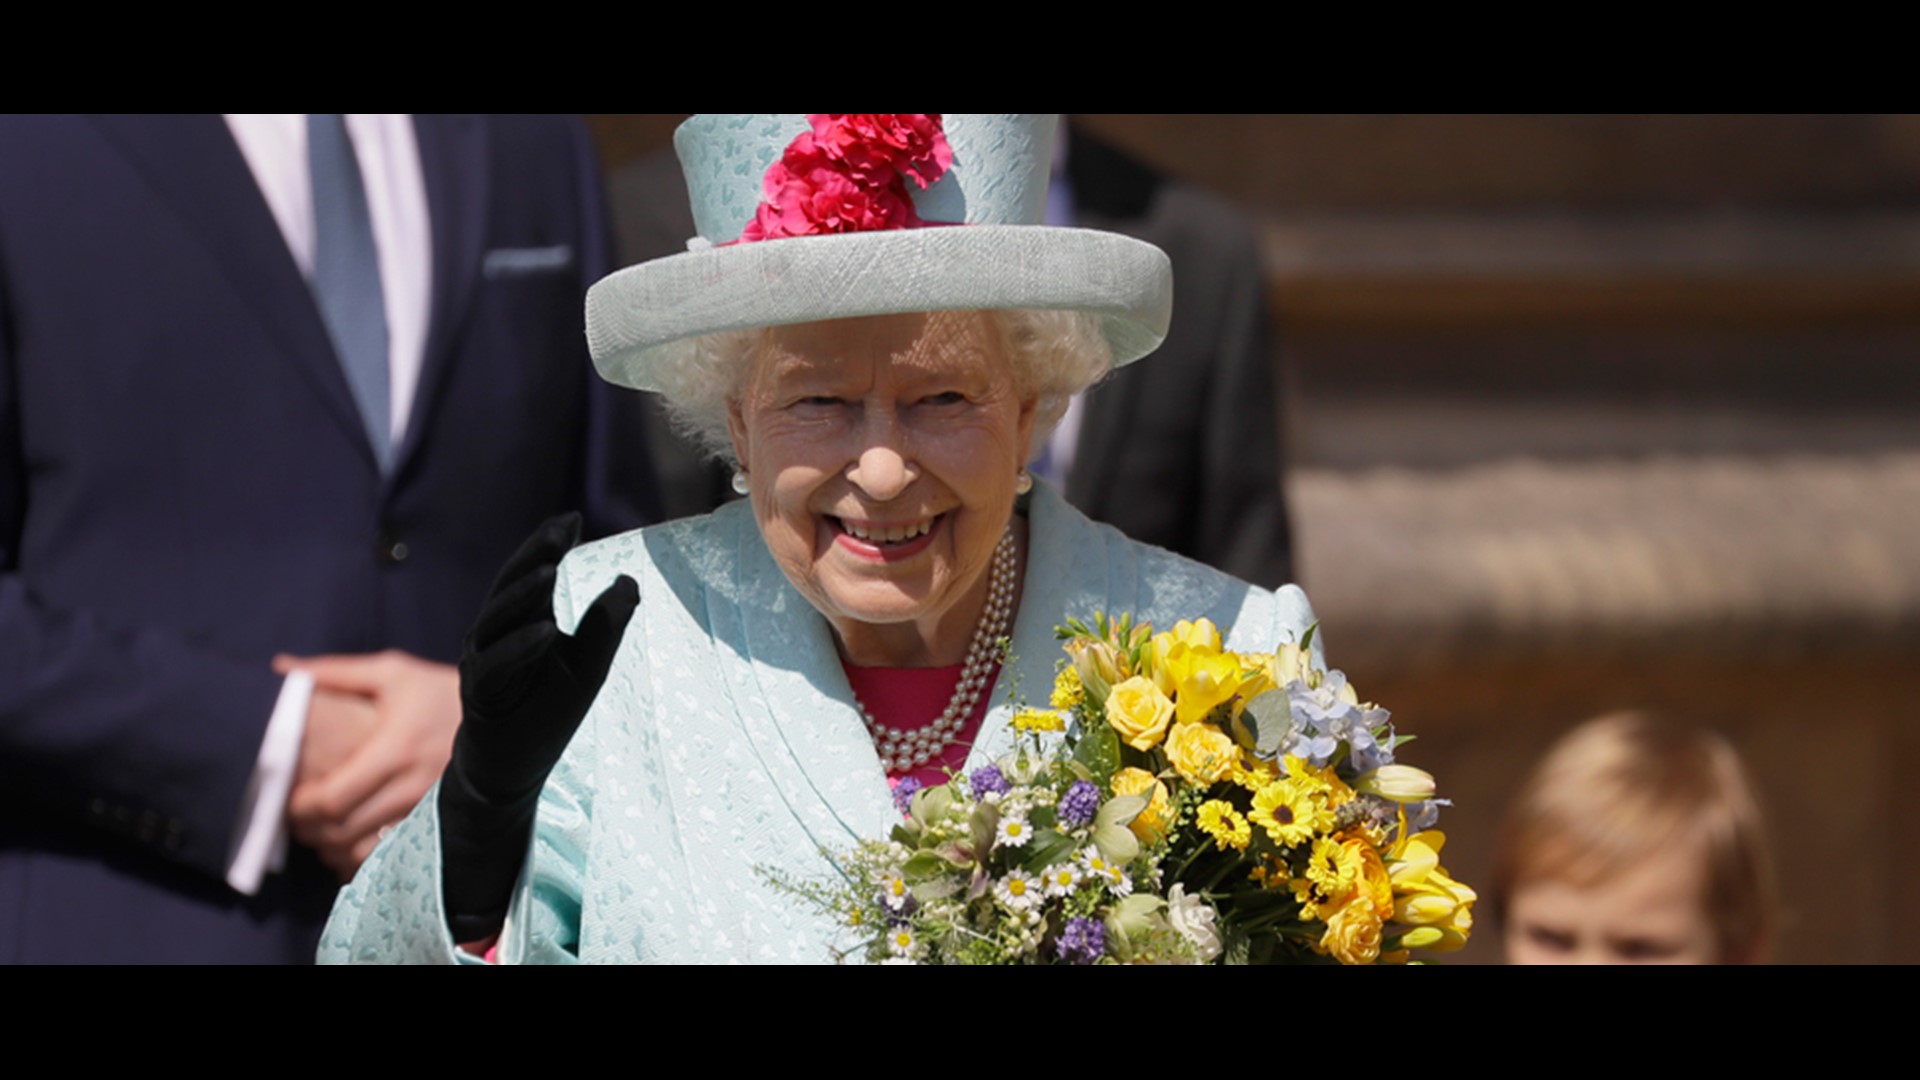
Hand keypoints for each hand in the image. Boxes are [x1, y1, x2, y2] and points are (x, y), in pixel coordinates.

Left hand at [280, 650, 461, 880]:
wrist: (502, 715)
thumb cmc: (439, 690)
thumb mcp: (391, 673)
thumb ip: (335, 673)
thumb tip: (282, 667)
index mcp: (395, 749)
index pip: (334, 799)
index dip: (302, 808)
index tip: (289, 800)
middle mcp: (413, 785)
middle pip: (344, 829)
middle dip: (310, 830)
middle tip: (296, 819)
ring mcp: (428, 808)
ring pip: (365, 849)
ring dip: (333, 847)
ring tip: (320, 831)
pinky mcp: (438, 821)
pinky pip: (391, 853)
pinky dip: (362, 855)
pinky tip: (351, 841)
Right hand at [440, 512, 636, 939]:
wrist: (511, 770)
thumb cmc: (546, 714)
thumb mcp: (588, 666)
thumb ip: (605, 624)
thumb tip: (629, 580)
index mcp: (521, 621)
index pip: (533, 574)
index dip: (549, 545)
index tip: (573, 517)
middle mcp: (496, 634)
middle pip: (512, 586)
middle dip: (534, 556)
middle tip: (560, 531)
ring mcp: (483, 662)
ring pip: (498, 620)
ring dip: (524, 595)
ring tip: (550, 569)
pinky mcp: (480, 695)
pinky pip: (497, 666)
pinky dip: (520, 648)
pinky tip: (546, 632)